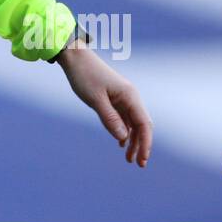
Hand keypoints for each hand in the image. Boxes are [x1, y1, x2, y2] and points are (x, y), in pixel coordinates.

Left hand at [56, 41, 152, 166]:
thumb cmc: (84, 76)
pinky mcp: (114, 98)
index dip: (146, 143)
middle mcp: (130, 97)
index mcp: (130, 96)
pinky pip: (124, 118)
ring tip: (128, 159)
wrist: (75, 57)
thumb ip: (110, 119)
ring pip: (133, 123)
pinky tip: (121, 143)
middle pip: (141, 125)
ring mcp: (123, 97)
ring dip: (133, 140)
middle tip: (138, 164)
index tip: (143, 160)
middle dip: (142, 145)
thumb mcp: (95, 99)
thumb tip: (124, 139)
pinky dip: (124, 131)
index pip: (144, 124)